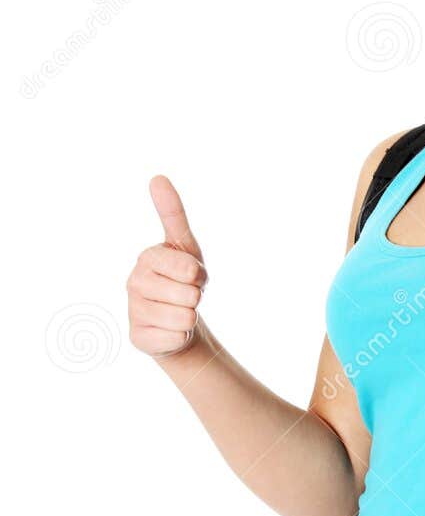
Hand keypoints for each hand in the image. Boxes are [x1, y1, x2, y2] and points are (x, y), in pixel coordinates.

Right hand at [127, 175, 208, 358]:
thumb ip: (173, 214)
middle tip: (186, 296)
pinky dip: (181, 336)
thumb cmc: (182, 280)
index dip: (198, 276)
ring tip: (179, 312)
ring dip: (190, 318)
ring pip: (184, 318)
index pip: (188, 268)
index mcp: (148, 257)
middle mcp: (134, 282)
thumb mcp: (185, 245)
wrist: (177, 321)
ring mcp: (133, 310)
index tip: (191, 275)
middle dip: (196, 297)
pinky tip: (170, 330)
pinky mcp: (138, 337)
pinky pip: (176, 338)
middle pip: (189, 295)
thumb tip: (157, 177)